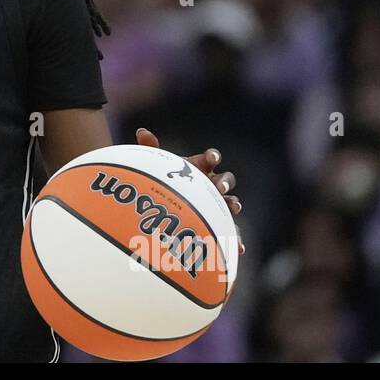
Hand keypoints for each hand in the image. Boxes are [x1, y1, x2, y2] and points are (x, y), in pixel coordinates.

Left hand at [136, 127, 244, 255]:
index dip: (212, 157)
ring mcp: (217, 203)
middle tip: (220, 186)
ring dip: (234, 204)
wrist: (166, 203)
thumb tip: (141, 131)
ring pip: (231, 203)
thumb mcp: (158, 166)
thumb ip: (152, 149)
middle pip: (226, 179)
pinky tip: (238, 247)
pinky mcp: (219, 222)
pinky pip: (230, 230)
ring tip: (234, 208)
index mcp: (201, 167)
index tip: (210, 158)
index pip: (210, 159)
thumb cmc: (165, 179)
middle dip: (225, 181)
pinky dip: (235, 238)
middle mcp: (213, 183)